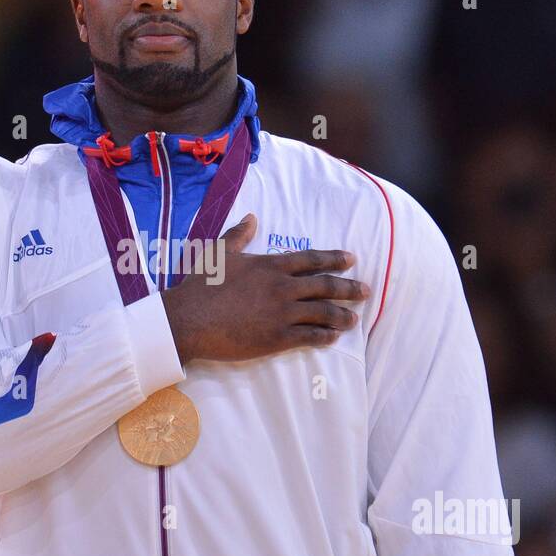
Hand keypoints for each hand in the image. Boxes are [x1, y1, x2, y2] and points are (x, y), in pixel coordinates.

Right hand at [161, 213, 369, 364]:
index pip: (311, 259)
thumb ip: (239, 235)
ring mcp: (282, 314)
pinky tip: (333, 337)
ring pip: (322, 313)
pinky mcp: (277, 338)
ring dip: (342, 315)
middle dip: (349, 288)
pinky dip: (324, 336)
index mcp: (270, 266)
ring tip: (354, 319)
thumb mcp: (220, 253)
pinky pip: (309, 337)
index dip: (334, 259)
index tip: (351, 259)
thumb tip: (252, 218)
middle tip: (365, 290)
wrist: (189, 319)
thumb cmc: (202, 285)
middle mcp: (282, 288)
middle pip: (325, 286)